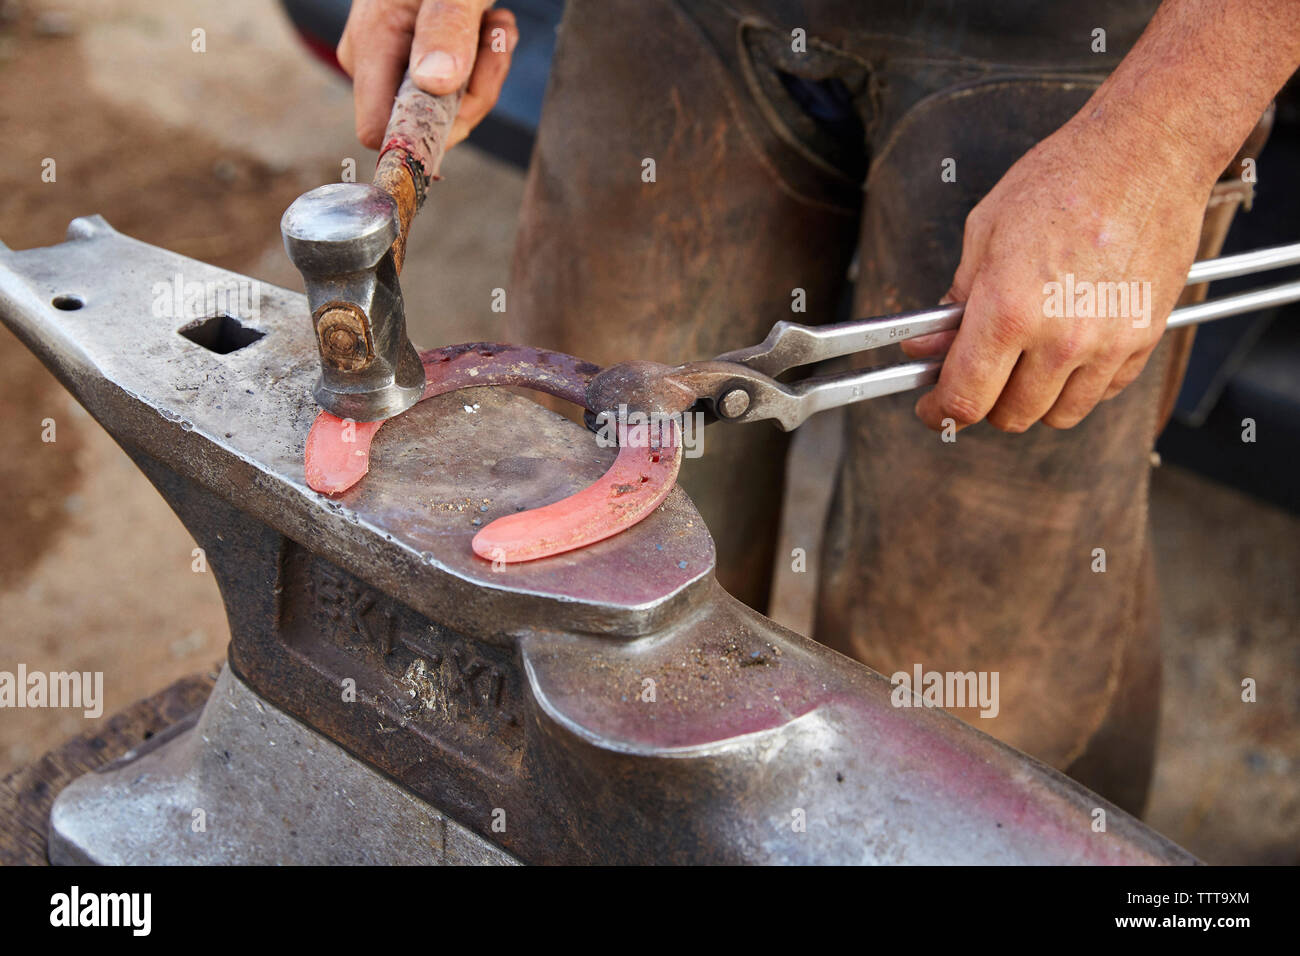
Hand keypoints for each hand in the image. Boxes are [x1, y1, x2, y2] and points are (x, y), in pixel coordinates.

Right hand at [337, 0, 517, 149]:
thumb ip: (445, 29)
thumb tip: (435, 85)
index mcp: (368, 48)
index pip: (380, 131)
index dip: (425, 130)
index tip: (467, 90)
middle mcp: (373, 65)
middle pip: (426, 125)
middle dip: (473, 92)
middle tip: (494, 39)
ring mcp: (394, 66)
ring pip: (450, 109)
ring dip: (486, 71)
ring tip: (495, 24)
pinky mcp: (417, 65)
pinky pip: (457, 90)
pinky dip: (484, 62)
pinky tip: (490, 26)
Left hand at [907, 104, 1214, 432]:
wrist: (1148, 150)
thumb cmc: (1065, 178)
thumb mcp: (985, 231)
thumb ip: (956, 300)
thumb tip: (927, 346)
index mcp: (1008, 311)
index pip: (965, 397)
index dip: (941, 411)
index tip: (935, 408)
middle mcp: (1061, 337)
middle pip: (1011, 416)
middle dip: (985, 403)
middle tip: (977, 378)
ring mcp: (1108, 343)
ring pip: (1059, 415)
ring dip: (1034, 400)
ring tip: (1023, 364)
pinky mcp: (1144, 338)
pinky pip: (1102, 392)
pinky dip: (1079, 385)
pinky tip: (1066, 352)